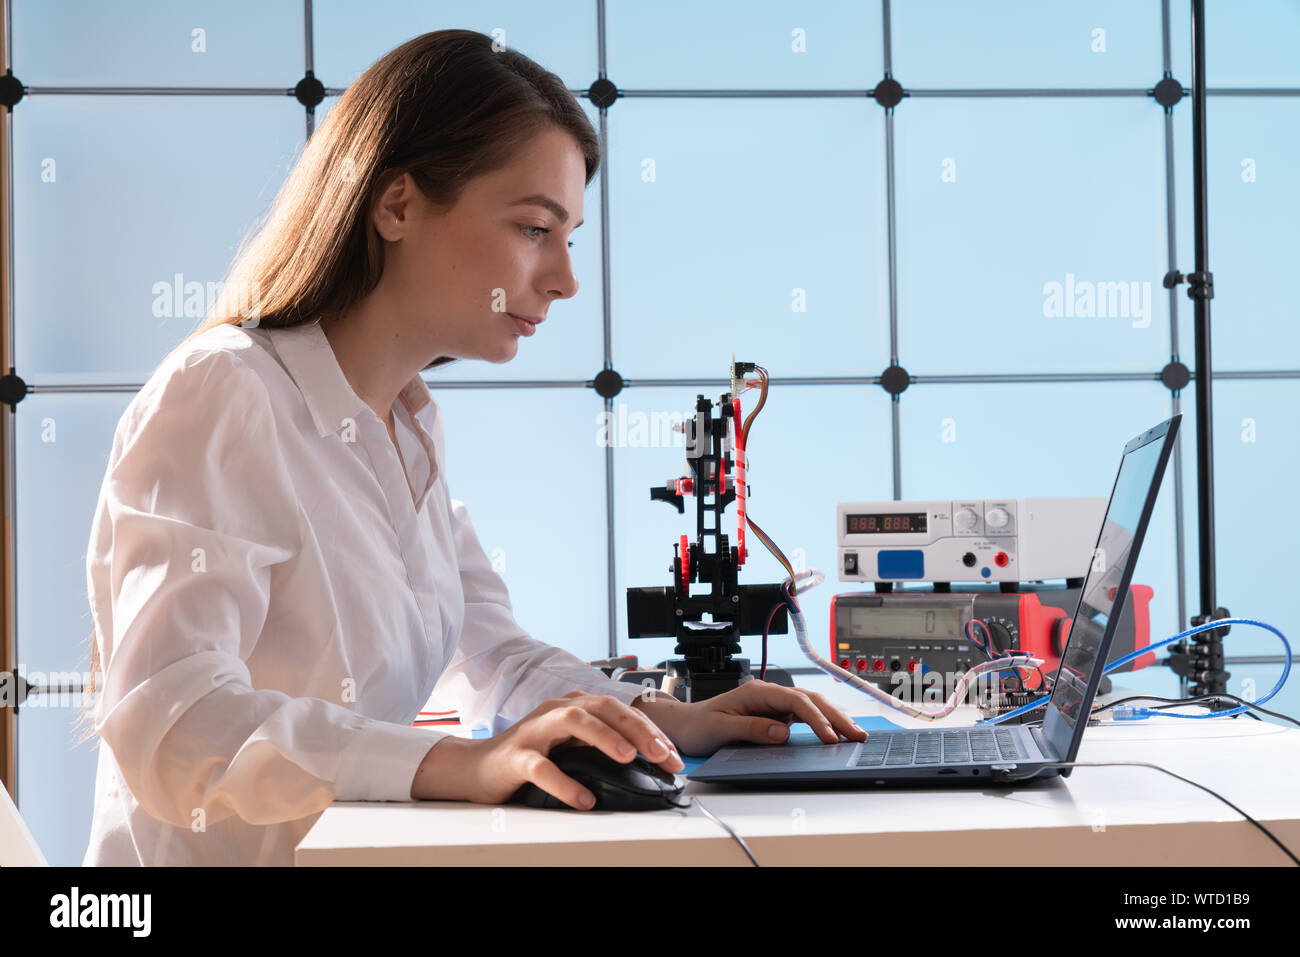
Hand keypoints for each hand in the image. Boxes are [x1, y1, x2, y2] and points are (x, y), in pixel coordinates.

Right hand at [411, 690, 683, 808]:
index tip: (675, 757)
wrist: (474, 767)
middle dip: (638, 729)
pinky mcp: (514, 757)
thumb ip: (601, 747)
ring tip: (628, 757)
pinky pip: (542, 767)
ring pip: (573, 722)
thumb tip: (649, 766)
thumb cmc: (528, 755)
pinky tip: (585, 800)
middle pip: (603, 708)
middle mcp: (556, 711)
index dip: (652, 731)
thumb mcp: (570, 747)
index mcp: (574, 706)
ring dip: (604, 737)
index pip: (621, 711)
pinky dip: (565, 783)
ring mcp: (534, 731)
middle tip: (663, 754)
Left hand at [632, 679, 867, 756]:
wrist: (685, 725)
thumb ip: (752, 728)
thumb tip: (783, 733)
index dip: (815, 718)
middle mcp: (768, 694)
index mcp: (756, 691)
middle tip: (857, 735)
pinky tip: (836, 734)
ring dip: (834, 718)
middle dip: (835, 716)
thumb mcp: (721, 728)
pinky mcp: (775, 715)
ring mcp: (773, 704)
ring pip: (812, 706)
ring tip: (856, 735)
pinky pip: (804, 716)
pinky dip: (823, 724)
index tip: (828, 736)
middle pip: (810, 699)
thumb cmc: (699, 725)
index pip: (795, 700)